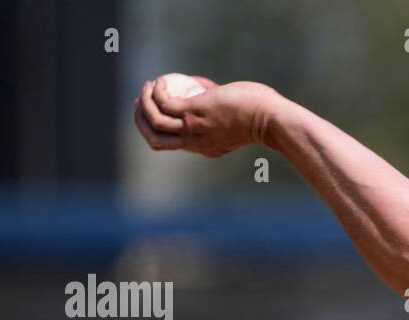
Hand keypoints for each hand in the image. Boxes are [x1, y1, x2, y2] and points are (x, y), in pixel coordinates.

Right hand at [133, 76, 282, 157]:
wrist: (269, 119)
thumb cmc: (259, 115)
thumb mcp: (233, 117)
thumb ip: (216, 104)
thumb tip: (202, 85)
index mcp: (205, 148)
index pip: (173, 144)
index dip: (158, 129)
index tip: (154, 111)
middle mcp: (195, 143)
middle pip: (155, 140)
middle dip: (141, 122)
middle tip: (140, 103)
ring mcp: (193, 129)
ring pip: (154, 122)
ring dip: (144, 104)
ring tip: (146, 87)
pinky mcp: (193, 113)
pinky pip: (164, 104)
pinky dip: (156, 92)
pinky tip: (158, 81)